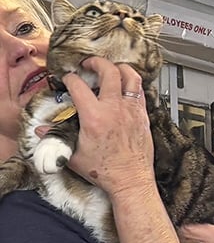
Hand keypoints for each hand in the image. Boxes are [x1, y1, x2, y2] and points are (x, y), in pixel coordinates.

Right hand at [62, 57, 153, 194]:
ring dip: (120, 68)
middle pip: (109, 71)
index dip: (70, 79)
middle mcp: (115, 109)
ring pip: (131, 77)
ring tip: (112, 68)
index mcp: (94, 117)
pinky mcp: (143, 116)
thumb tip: (41, 130)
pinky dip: (133, 84)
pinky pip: (140, 92)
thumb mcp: (73, 156)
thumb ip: (56, 139)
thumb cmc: (105, 171)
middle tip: (90, 64)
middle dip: (97, 62)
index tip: (68, 79)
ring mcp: (131, 111)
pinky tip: (126, 87)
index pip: (79, 86)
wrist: (130, 180)